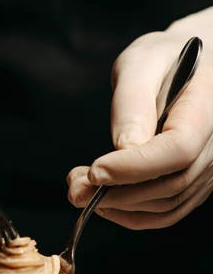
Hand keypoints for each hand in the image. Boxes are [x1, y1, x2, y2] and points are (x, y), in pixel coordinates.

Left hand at [67, 21, 212, 228]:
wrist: (185, 68)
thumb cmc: (164, 59)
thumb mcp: (142, 61)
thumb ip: (133, 101)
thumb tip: (124, 146)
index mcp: (208, 108)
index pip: (178, 149)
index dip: (134, 167)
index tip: (93, 171)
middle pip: (170, 185)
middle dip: (116, 192)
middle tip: (73, 186)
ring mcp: (209, 170)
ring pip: (165, 205)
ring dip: (117, 206)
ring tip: (79, 189)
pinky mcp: (195, 186)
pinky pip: (165, 213)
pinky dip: (130, 215)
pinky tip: (103, 202)